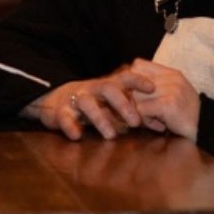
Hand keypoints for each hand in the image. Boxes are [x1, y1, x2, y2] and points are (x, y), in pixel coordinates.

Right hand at [28, 65, 155, 139]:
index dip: (138, 80)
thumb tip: (159, 125)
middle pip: (107, 89)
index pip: (124, 78)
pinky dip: (70, 125)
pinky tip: (77, 135)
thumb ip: (132, 113)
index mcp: (106, 86)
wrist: (54, 101)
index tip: (152, 88)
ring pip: (86, 103)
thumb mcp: (111, 105)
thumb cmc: (91, 104)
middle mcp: (92, 90)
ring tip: (110, 135)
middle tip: (135, 122)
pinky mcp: (60, 111)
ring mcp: (75, 100)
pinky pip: (64, 117)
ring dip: (99, 118)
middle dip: (122, 104)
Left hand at [127, 58, 200, 140]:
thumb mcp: (173, 92)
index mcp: (171, 73)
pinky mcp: (168, 104)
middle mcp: (171, 78)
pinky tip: (160, 125)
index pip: (138, 65)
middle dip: (136, 101)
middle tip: (150, 112)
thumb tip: (128, 85)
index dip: (133, 80)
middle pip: (133, 83)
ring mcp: (171, 89)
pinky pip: (142, 110)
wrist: (208, 130)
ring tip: (156, 119)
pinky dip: (147, 120)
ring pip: (135, 97)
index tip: (139, 94)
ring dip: (141, 112)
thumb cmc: (186, 114)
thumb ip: (155, 85)